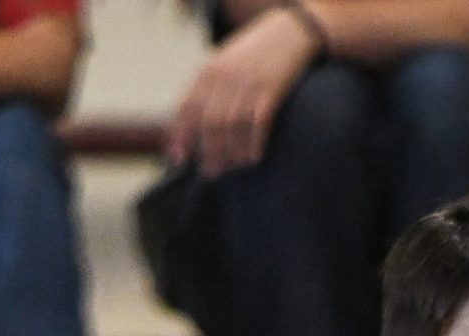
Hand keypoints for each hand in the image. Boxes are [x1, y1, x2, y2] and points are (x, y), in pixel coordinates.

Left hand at [167, 9, 319, 176]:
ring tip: (231, 167)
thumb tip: (192, 127)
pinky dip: (253, 145)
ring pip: (232, 129)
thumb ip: (208, 88)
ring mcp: (248, 84)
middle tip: (210, 172)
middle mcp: (225, 77)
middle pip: (210, 124)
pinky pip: (257, 126)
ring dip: (230, 154)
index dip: (181, 135)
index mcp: (209, 70)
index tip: (178, 158)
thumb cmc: (254, 54)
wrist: (289, 31)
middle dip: (207, 152)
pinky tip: (252, 158)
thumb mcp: (225, 63)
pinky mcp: (270, 91)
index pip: (187, 107)